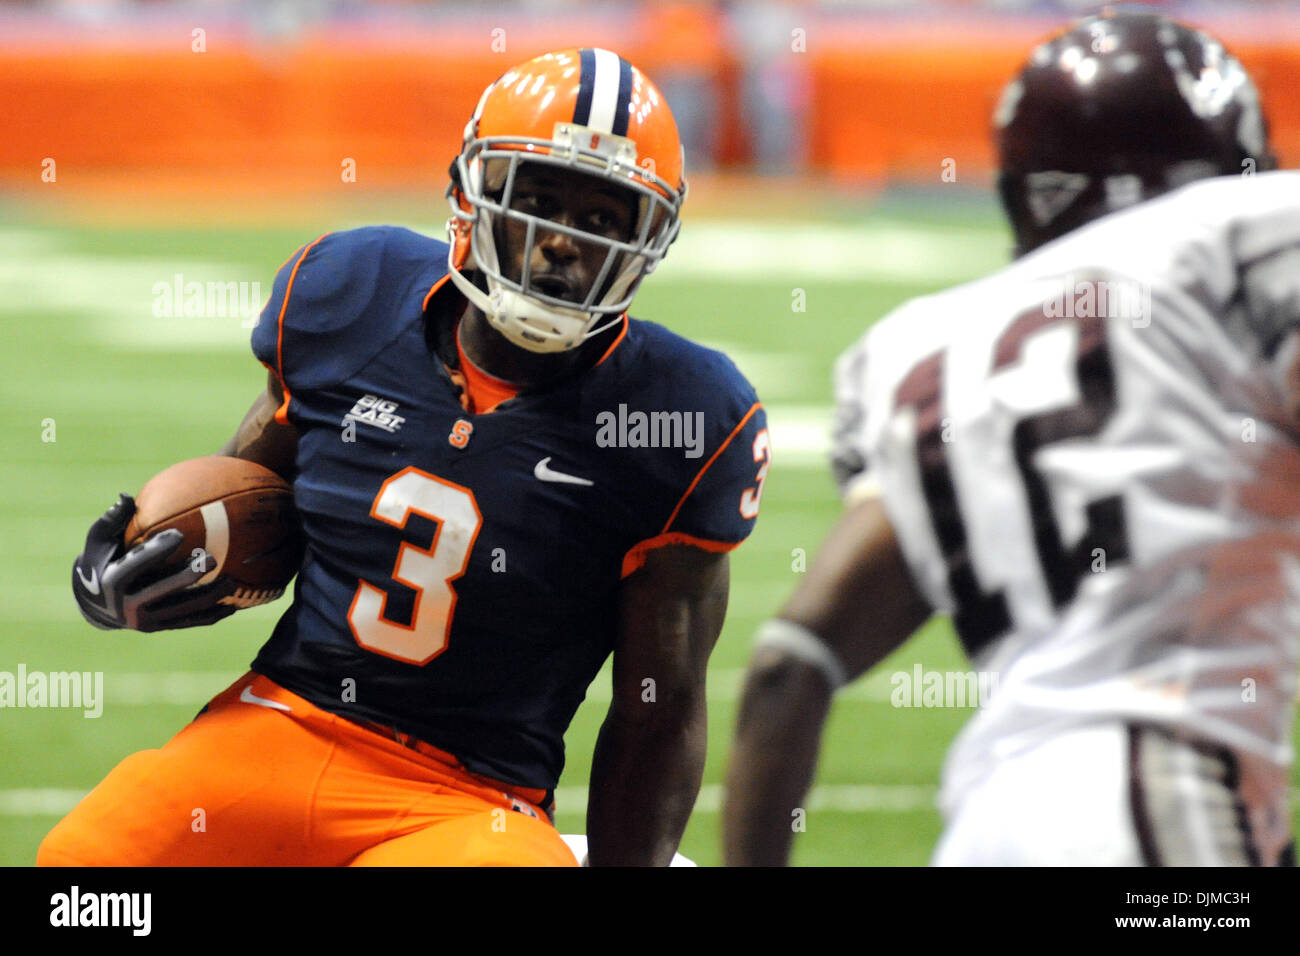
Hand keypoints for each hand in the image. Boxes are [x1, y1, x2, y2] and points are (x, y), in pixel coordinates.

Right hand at [72, 494, 236, 632]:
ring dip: (209, 597)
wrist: (94, 603)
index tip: (179, 534)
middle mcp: (128, 604)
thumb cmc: (100, 560)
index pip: (136, 565)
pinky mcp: (158, 627)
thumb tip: (126, 496)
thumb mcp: (98, 540)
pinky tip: (233, 606)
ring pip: (182, 609)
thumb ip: (112, 519)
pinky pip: (189, 621)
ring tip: (232, 581)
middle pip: (163, 591)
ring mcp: (145, 620)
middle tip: (213, 559)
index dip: (157, 550)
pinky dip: (211, 615)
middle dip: (188, 577)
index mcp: (112, 581)